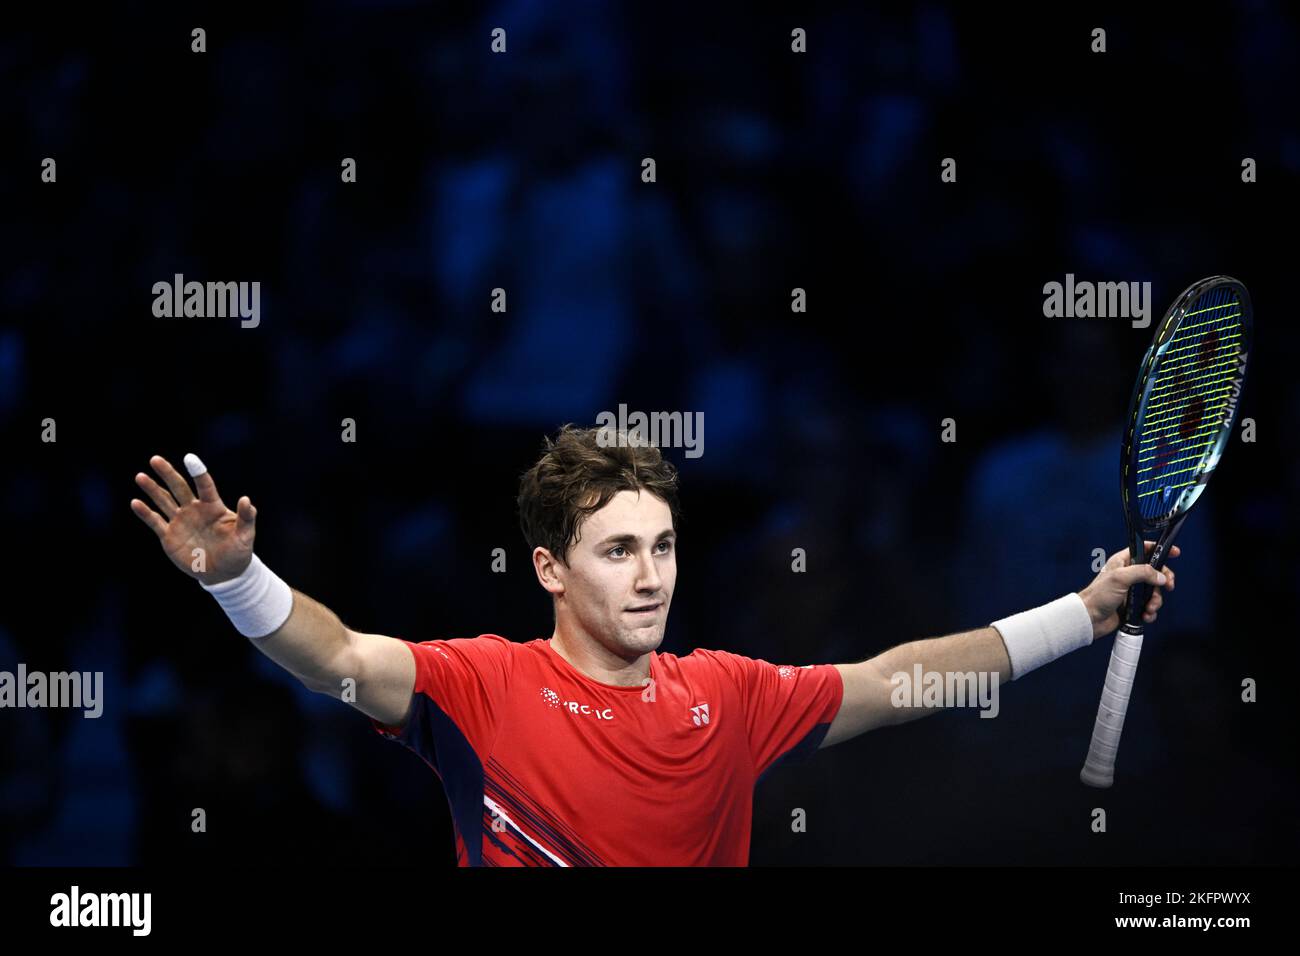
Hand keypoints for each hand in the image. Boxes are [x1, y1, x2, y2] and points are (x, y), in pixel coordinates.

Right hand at [130, 454, 257, 585]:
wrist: (223, 573)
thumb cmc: (237, 552)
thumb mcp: (245, 536)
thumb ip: (246, 518)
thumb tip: (246, 499)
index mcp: (213, 507)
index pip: (204, 485)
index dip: (198, 472)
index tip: (189, 458)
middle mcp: (194, 510)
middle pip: (179, 487)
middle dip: (167, 473)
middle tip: (155, 459)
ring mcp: (180, 521)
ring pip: (164, 501)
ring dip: (152, 489)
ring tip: (141, 476)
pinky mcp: (169, 536)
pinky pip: (155, 522)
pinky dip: (145, 513)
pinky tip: (135, 502)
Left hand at [1077, 542, 1178, 639]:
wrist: (1090, 618)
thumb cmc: (1099, 595)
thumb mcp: (1120, 578)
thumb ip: (1143, 572)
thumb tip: (1161, 577)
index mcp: (1123, 562)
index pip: (1145, 550)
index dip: (1160, 550)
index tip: (1176, 553)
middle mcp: (1129, 575)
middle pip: (1156, 572)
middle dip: (1164, 580)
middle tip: (1168, 586)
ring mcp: (1132, 591)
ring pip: (1154, 592)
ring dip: (1156, 601)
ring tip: (1149, 608)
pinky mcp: (1134, 605)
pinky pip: (1149, 606)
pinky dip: (1150, 612)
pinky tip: (1145, 616)